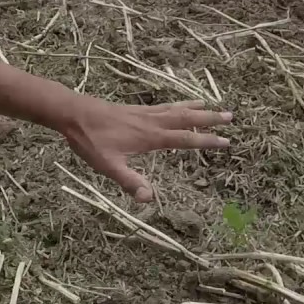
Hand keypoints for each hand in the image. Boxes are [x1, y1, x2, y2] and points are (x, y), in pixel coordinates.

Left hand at [62, 99, 232, 202]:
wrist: (73, 113)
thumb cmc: (89, 140)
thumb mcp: (108, 165)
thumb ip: (129, 181)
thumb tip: (149, 199)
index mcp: (150, 136)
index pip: (184, 139)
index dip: (206, 140)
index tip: (227, 141)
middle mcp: (151, 121)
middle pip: (186, 118)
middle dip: (209, 118)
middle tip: (231, 115)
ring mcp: (143, 113)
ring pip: (175, 108)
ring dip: (195, 108)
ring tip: (211, 104)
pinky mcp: (134, 109)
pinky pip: (162, 105)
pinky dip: (176, 104)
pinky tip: (177, 105)